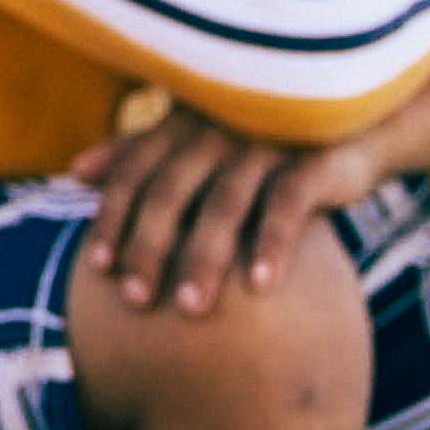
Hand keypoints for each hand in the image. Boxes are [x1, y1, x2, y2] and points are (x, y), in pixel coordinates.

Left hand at [65, 75, 429, 317]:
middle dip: (149, 247)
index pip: (136, 171)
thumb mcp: (197, 138)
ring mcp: (266, 140)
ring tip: (189, 310)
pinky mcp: (314, 156)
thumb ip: (137, 152)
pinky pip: (289, 202)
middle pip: (171, 191)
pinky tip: (259, 287)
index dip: (114, 218)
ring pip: (225, 203)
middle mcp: (218, 126)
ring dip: (204, 258)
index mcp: (184, 122)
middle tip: (134, 301)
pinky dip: (273, 244)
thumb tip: (73, 172)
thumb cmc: (258, 135)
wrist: (356, 119)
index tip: (97, 268)